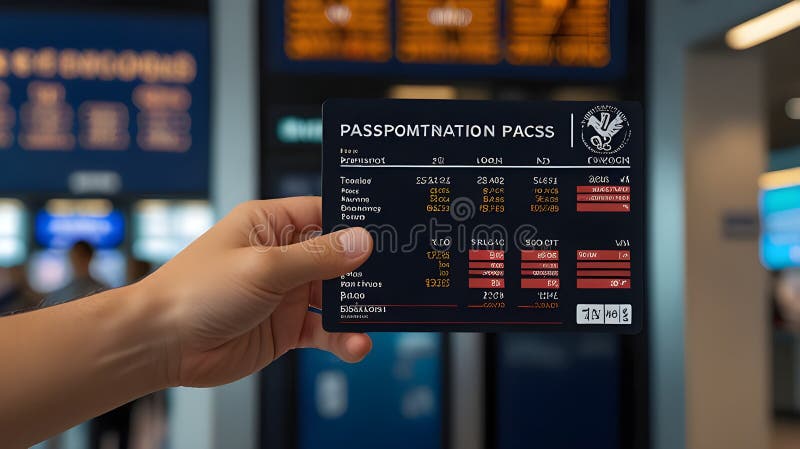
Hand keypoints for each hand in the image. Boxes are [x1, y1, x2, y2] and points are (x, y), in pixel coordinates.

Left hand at [140, 197, 372, 386]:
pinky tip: (355, 345)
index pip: (323, 213)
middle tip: (400, 275)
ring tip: (381, 315)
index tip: (390, 226)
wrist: (161, 344)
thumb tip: (362, 241)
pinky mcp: (285, 328)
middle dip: (364, 268)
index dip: (356, 219)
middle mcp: (281, 256)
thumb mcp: (263, 267)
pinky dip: (342, 338)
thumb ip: (317, 257)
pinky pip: (324, 330)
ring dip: (357, 307)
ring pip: (335, 297)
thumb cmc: (196, 291)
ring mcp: (285, 294)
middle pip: (337, 257)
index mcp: (270, 225)